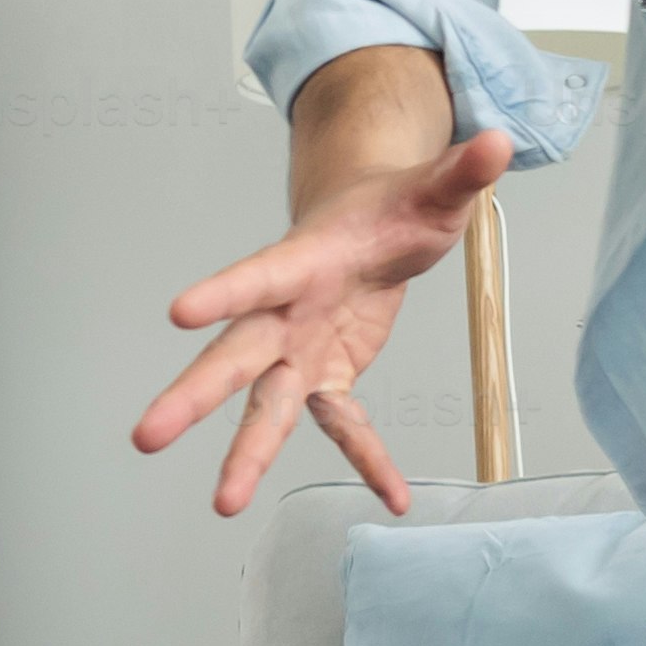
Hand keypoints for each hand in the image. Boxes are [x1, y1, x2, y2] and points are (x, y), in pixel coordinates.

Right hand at [135, 124, 511, 516]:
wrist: (370, 224)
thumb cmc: (392, 206)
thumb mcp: (434, 188)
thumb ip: (459, 171)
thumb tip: (497, 142)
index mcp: (305, 259)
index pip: (260, 275)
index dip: (224, 293)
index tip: (179, 312)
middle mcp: (288, 311)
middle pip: (235, 356)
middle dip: (194, 395)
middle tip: (148, 434)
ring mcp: (302, 349)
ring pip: (265, 405)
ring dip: (245, 453)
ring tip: (223, 503)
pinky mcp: (329, 376)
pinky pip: (342, 424)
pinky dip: (368, 460)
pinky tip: (393, 495)